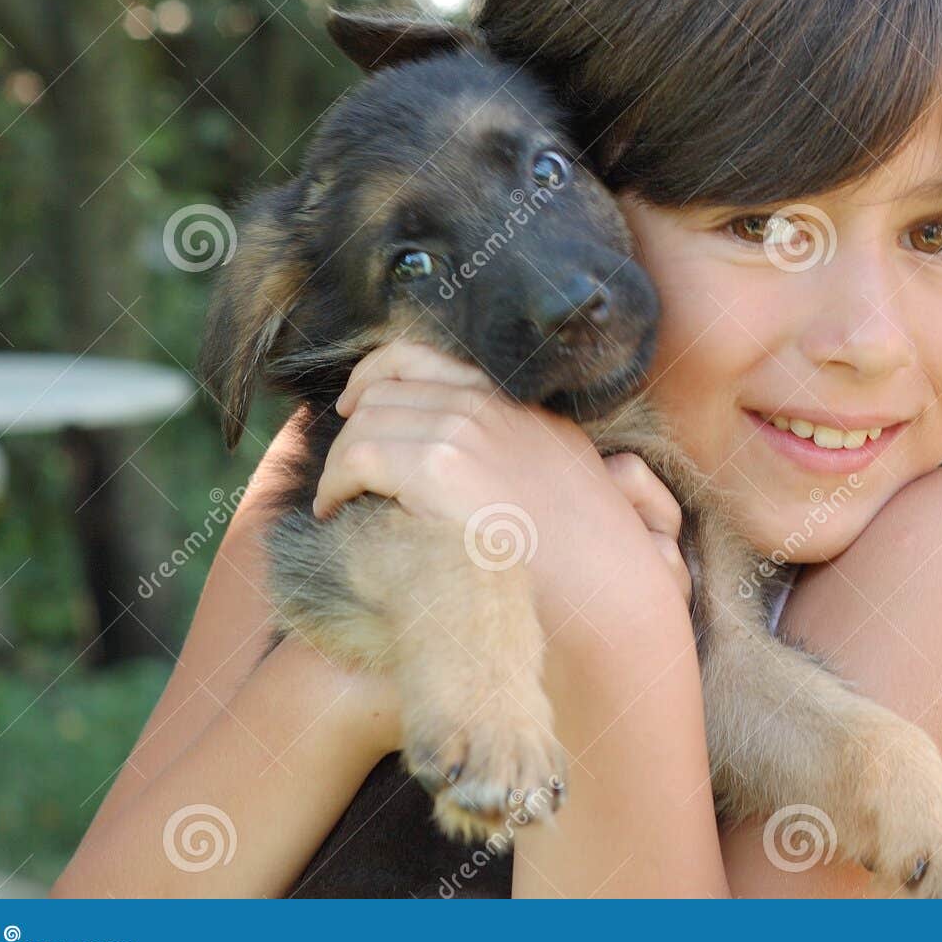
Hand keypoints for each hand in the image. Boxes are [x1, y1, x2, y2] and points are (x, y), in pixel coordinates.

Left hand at [312, 341, 689, 640]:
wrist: (606, 584)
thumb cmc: (584, 550)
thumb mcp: (558, 469)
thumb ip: (513, 442)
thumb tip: (460, 441)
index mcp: (513, 401)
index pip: (419, 358)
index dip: (372, 377)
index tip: (355, 406)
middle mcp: (487, 404)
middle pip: (382, 390)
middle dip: (354, 427)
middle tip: (345, 471)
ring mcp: (465, 431)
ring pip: (364, 422)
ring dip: (341, 461)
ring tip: (339, 497)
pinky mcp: (440, 469)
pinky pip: (357, 460)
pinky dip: (335, 484)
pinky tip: (336, 512)